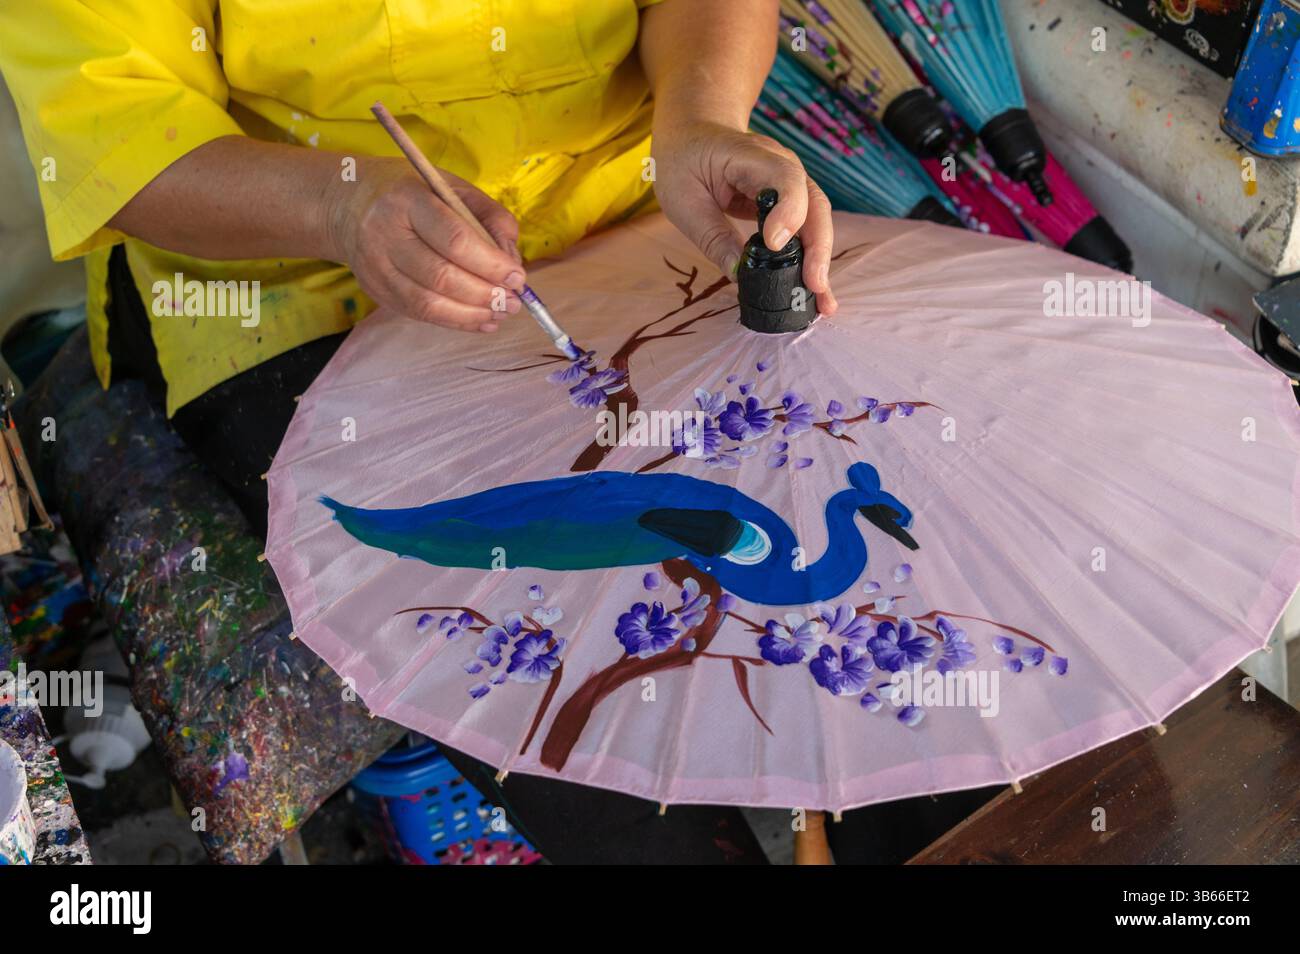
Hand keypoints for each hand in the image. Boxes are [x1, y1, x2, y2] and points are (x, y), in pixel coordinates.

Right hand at [327, 157, 524, 331]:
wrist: (349, 205)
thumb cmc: (412, 194)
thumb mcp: (452, 188)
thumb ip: (489, 217)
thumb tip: (512, 260)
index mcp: (407, 200)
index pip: (454, 239)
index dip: (490, 264)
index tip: (517, 277)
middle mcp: (385, 235)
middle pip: (441, 276)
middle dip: (486, 295)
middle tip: (515, 302)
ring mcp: (376, 267)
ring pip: (429, 304)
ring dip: (473, 315)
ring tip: (502, 313)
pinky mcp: (376, 291)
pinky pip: (421, 315)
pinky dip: (457, 322)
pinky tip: (482, 321)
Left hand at [651, 119, 836, 315]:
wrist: (692, 134)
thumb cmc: (683, 162)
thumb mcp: (684, 201)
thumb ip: (713, 237)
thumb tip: (739, 275)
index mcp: (752, 156)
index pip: (785, 179)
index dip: (788, 211)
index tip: (774, 243)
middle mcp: (781, 167)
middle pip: (813, 204)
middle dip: (816, 247)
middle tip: (814, 286)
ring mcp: (789, 184)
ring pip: (816, 222)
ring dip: (820, 261)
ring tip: (823, 302)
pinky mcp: (787, 204)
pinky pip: (804, 232)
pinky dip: (809, 261)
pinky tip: (815, 291)